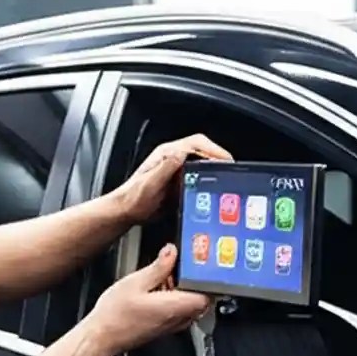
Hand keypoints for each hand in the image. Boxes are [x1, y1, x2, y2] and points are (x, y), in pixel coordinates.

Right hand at [85, 243, 210, 355]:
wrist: (102, 336)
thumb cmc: (115, 315)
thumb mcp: (136, 282)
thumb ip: (158, 267)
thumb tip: (172, 252)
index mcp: (175, 306)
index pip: (208, 294)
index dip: (208, 277)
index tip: (201, 264)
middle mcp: (178, 318)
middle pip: (201, 298)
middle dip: (194, 281)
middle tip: (181, 265)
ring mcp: (172, 325)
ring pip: (190, 304)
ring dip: (182, 289)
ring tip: (165, 276)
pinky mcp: (164, 328)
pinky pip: (179, 311)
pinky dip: (173, 298)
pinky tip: (156, 289)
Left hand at [112, 134, 232, 223]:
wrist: (125, 212)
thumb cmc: (132, 198)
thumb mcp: (149, 183)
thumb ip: (165, 167)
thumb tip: (181, 152)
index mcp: (166, 154)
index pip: (196, 143)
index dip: (213, 149)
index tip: (226, 159)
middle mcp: (172, 159)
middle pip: (202, 151)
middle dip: (218, 157)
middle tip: (231, 169)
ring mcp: (175, 170)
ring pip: (201, 163)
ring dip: (214, 168)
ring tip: (226, 178)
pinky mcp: (178, 182)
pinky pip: (197, 176)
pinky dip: (208, 180)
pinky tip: (213, 189)